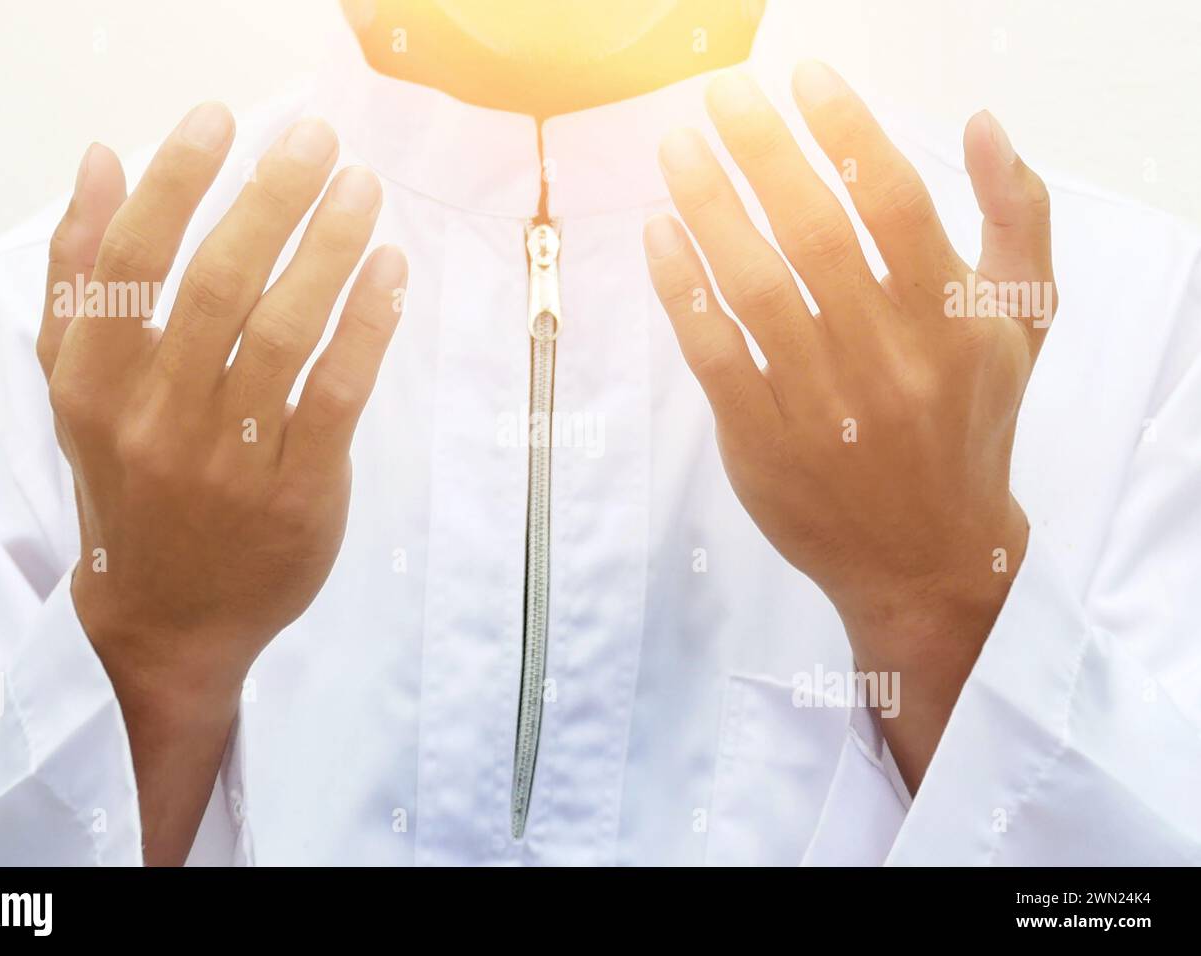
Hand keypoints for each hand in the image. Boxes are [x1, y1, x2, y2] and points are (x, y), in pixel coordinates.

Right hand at [39, 103, 405, 860]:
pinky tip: (389, 270)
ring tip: (361, 190)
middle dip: (270, 200)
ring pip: (282, 332)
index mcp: (92, 386)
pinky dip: (367, 324)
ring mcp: (229, 459)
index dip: (174, 182)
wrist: (169, 620)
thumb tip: (102, 163)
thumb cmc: (130, 489)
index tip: (218, 121)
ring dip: (328, 249)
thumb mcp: (78, 393)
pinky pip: (338, 392)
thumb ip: (78, 280)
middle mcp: (155, 419)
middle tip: (315, 141)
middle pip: (215, 285)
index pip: (128, 263)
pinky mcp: (298, 491)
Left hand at [644, 64, 1055, 786]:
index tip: (804, 79)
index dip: (845, 131)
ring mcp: (821, 406)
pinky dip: (683, 291)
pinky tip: (660, 235)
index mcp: (953, 322)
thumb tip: (985, 125)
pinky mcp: (763, 444)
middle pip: (812, 232)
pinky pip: (714, 354)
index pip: (893, 203)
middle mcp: (888, 361)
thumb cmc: (972, 427)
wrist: (927, 559)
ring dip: (709, 207)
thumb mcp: (1021, 328)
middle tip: (720, 95)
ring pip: (754, 287)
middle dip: (760, 151)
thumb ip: (1014, 221)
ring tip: (677, 149)